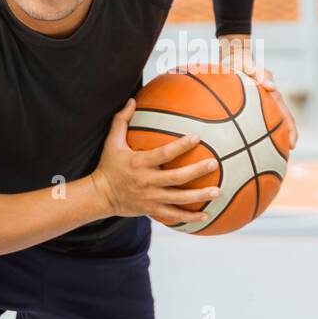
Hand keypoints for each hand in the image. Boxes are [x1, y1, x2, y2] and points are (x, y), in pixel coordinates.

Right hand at [90, 99, 221, 223]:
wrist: (100, 195)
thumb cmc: (108, 166)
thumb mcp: (112, 142)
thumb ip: (121, 120)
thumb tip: (132, 100)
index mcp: (139, 163)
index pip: (164, 153)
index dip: (181, 146)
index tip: (197, 137)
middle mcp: (147, 181)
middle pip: (176, 177)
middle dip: (197, 171)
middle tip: (214, 164)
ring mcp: (150, 198)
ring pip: (179, 199)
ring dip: (199, 196)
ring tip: (217, 191)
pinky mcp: (151, 210)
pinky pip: (173, 216)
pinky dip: (189, 217)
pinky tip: (205, 216)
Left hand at [218, 34, 298, 149]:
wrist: (233, 56)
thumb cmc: (240, 60)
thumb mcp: (247, 63)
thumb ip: (258, 72)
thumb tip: (272, 87)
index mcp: (271, 93)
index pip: (285, 113)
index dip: (290, 128)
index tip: (293, 143)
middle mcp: (270, 99)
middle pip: (282, 120)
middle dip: (286, 136)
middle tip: (287, 153)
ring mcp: (261, 102)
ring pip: (270, 121)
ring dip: (274, 135)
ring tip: (273, 153)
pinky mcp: (251, 104)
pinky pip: (256, 119)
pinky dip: (257, 130)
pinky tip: (249, 142)